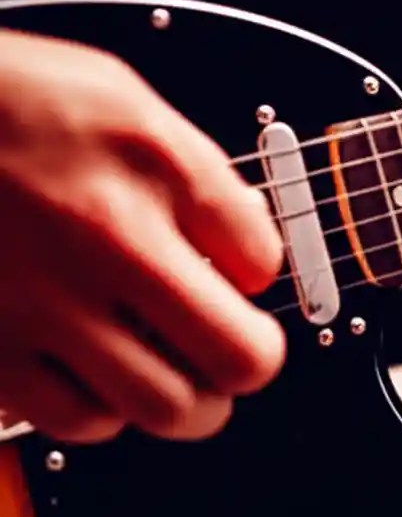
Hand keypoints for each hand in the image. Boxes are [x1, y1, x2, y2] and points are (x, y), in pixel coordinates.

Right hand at [0, 29, 284, 442]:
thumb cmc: (4, 103)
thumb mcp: (121, 97)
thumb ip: (194, 174)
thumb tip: (244, 245)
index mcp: (149, 167)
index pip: (261, 263)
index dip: (257, 275)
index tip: (235, 276)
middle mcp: (103, 240)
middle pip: (235, 357)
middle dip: (247, 360)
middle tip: (230, 347)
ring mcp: (42, 301)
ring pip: (163, 405)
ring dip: (181, 394)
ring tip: (167, 367)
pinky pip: (76, 418)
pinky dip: (101, 408)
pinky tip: (94, 372)